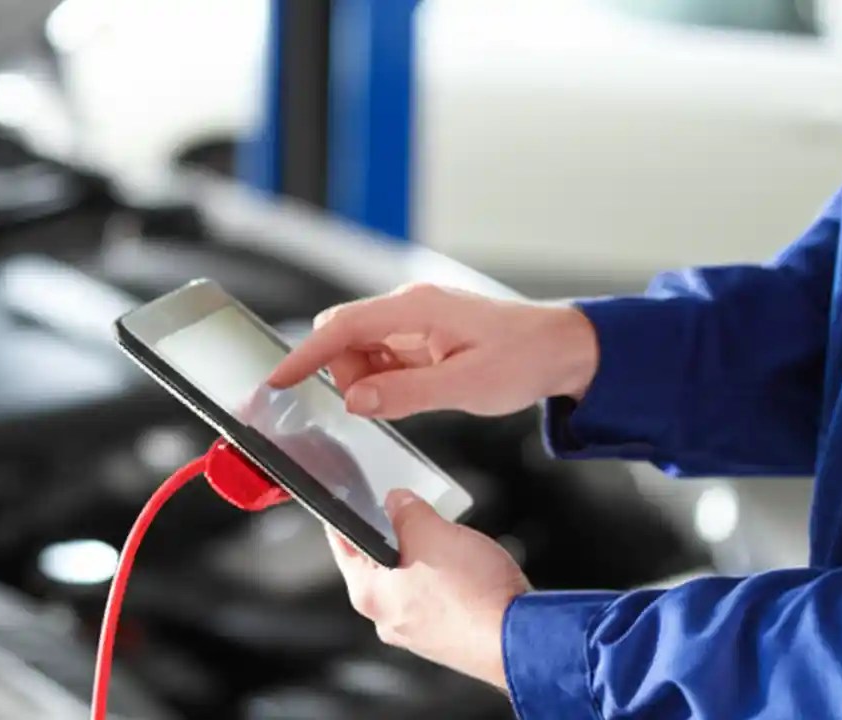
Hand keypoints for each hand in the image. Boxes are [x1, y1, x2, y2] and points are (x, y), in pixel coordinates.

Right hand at [268, 283, 598, 418]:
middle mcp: (410, 308)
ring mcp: (415, 322)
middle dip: (346, 375)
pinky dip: (386, 381)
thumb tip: (356, 401)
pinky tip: (414, 393)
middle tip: (379, 405)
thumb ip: (405, 394)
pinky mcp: (422, 338)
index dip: (305, 355)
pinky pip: (385, 358)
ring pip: (362, 351)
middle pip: (345, 338)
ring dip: (370, 381)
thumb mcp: (466, 386)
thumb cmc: (525, 358)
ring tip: (413, 398)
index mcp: (417, 308)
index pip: (342, 327)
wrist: (563, 349)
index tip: (278, 381)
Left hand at [327, 489, 529, 688]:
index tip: (348, 498)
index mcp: (371, 595)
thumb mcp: (431, 531)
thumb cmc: (472, 594)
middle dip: (397, 532)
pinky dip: (448, 578)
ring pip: (412, 579)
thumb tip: (397, 501)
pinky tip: (467, 567)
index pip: (344, 545)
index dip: (346, 515)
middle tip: (411, 510)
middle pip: (380, 562)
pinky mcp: (449, 636)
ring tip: (449, 540)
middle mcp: (389, 619)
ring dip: (428, 555)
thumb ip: (406, 510)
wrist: (521, 637)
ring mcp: (420, 631)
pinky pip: (438, 596)